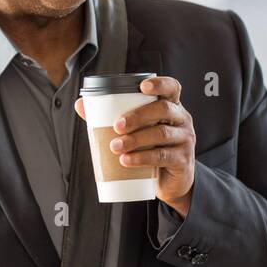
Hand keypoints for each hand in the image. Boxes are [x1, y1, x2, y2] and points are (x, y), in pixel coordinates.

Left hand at [75, 75, 195, 216]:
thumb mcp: (135, 131)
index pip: (171, 88)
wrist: (168, 182)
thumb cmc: (150, 149)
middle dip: (138, 116)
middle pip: (164, 109)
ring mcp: (185, 139)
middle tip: (116, 126)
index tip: (142, 86)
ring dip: (136, 139)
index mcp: (170, 107)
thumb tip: (80, 104)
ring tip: (115, 147)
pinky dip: (142, 158)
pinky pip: (163, 156)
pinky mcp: (183, 160)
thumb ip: (110, 116)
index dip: (160, 84)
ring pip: (162, 134)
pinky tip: (127, 160)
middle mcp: (181, 120)